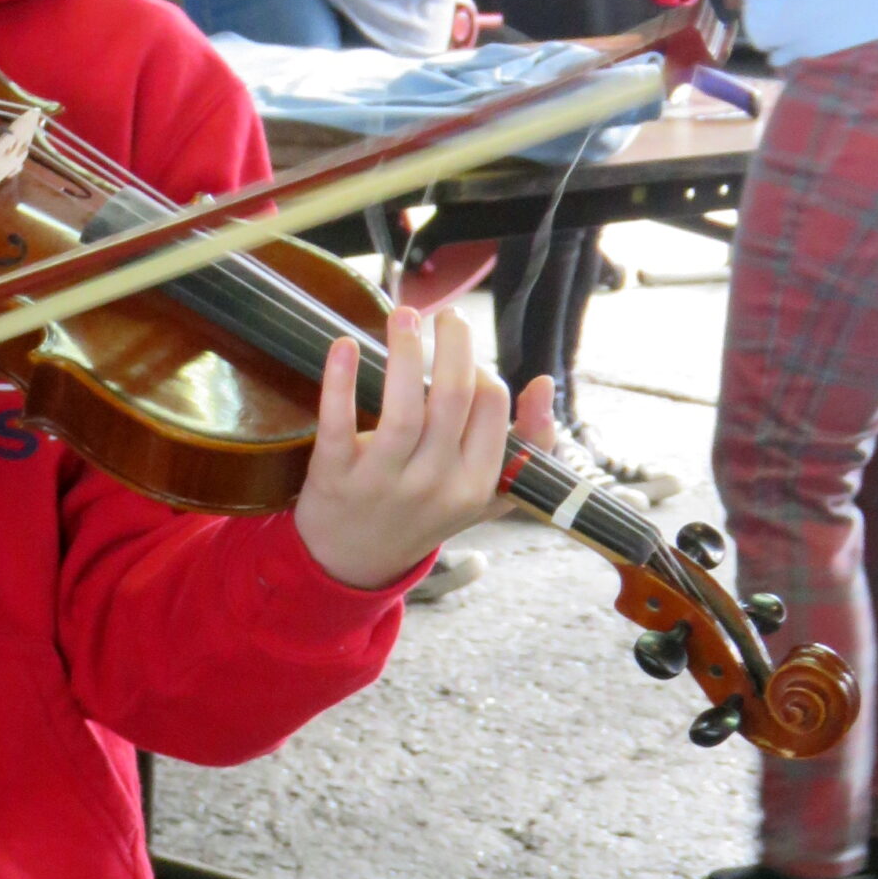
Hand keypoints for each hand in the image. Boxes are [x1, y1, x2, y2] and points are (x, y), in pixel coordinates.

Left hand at [292, 306, 554, 591]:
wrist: (353, 563)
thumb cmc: (424, 515)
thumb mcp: (486, 496)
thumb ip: (527, 446)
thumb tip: (543, 383)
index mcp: (474, 484)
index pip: (490, 406)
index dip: (480, 370)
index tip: (463, 356)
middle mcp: (433, 484)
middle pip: (452, 397)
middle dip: (453, 344)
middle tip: (445, 315)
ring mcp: (382, 482)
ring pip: (403, 408)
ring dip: (405, 353)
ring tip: (405, 315)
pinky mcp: (334, 477)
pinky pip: (339, 424)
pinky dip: (340, 382)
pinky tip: (344, 345)